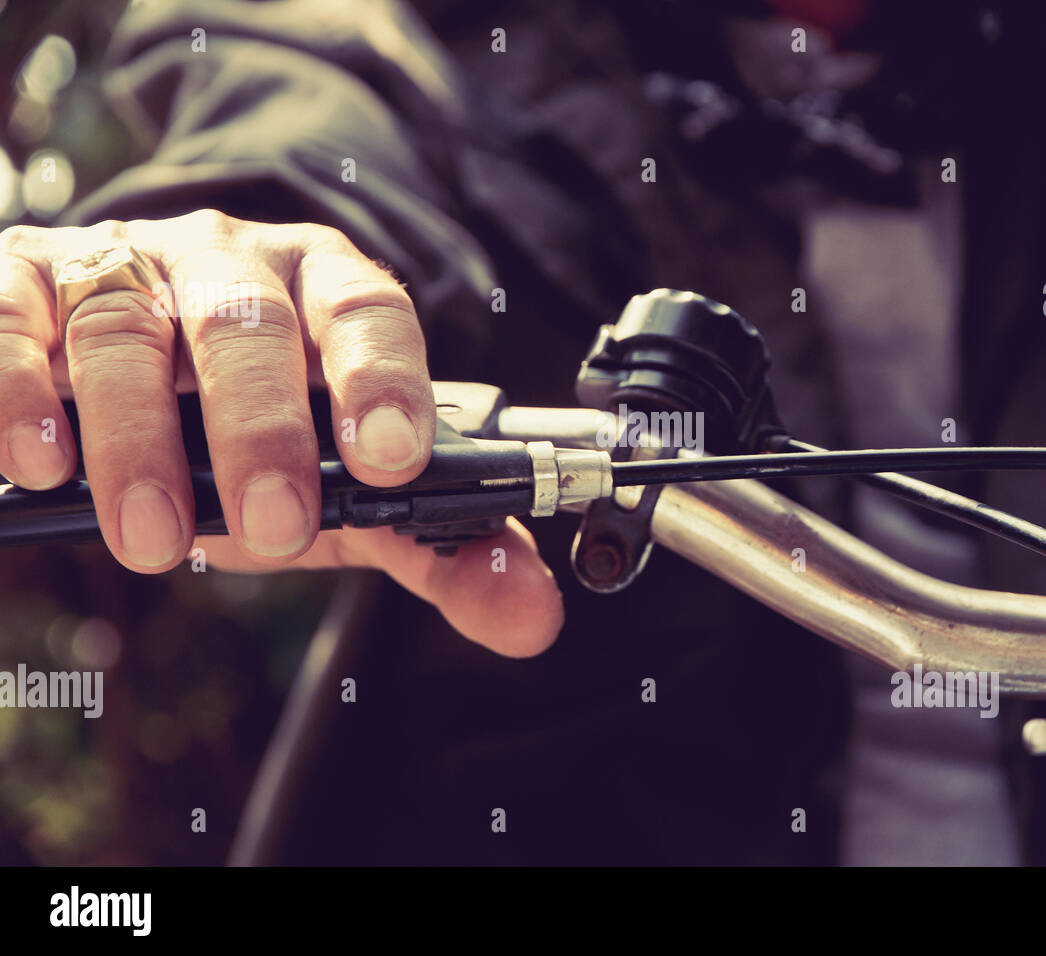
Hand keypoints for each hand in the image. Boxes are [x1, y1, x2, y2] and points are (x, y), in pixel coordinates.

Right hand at [0, 211, 561, 657]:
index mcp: (326, 291)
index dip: (383, 375)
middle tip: (272, 527)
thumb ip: (443, 548)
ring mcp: (125, 263)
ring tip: (154, 538)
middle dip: (262, 429)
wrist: (150, 363)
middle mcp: (230, 261)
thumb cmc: (265, 430)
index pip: (368, 309)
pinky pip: (11, 314)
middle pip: (247, 324)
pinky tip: (40, 459)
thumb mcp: (359, 491)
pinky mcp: (26, 280)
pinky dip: (18, 384)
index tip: (390, 456)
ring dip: (139, 435)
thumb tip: (532, 615)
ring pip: (127, 324)